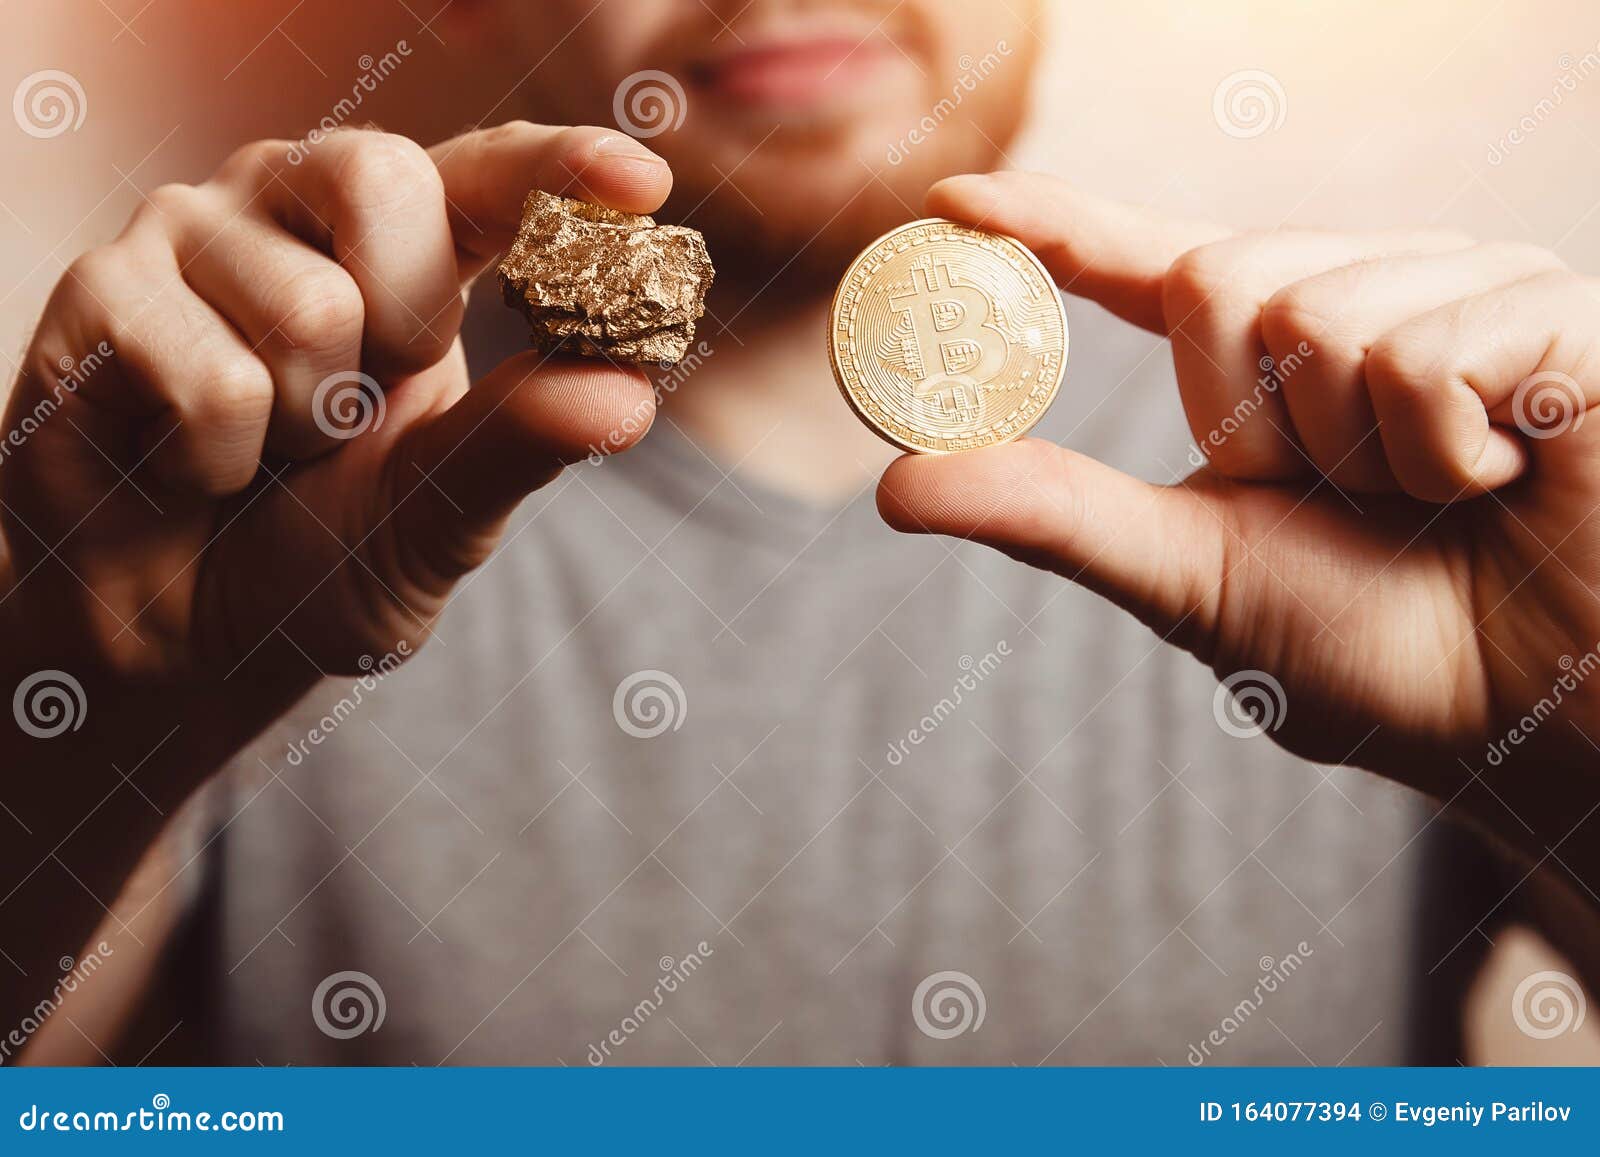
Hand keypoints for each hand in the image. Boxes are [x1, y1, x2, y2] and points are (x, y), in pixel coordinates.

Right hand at [2, 123, 669, 681]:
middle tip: (355, 411)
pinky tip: (185, 466)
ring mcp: (188, 237)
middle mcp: (293, 209)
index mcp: (399, 245)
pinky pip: (209, 382)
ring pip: (303, 308)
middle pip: (383, 180)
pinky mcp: (99, 295)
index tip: (641, 182)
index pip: (484, 174)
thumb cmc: (322, 550)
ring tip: (260, 451)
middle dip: (399, 330)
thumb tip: (631, 397)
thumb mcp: (441, 506)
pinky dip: (215, 465)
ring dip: (300, 429)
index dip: (557, 166)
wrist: (180, 634)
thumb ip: (522, 439)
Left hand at [878, 172, 1599, 854]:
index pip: (1148, 265)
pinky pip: (1414, 351)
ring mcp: (1453, 288)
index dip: (1050, 226)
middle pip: (1217, 277)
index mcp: (1275, 359)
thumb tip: (894, 487)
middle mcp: (1359, 297)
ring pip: (1311, 312)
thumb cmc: (1384, 654)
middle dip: (1253, 422)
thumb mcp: (1192, 576)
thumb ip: (1056, 515)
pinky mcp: (1543, 306)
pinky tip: (1501, 480)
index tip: (949, 203)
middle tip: (1341, 498)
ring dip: (1351, 453)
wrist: (1538, 718)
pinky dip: (1436, 455)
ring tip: (1434, 501)